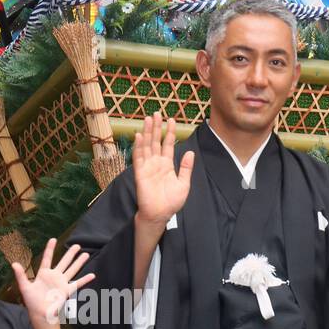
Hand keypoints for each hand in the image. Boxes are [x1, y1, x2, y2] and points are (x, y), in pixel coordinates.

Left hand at [12, 240, 95, 328]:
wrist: (40, 314)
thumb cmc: (32, 302)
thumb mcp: (25, 287)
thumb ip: (20, 275)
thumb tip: (13, 263)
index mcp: (44, 274)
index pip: (47, 258)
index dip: (50, 249)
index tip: (53, 239)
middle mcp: (54, 277)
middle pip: (64, 262)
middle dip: (70, 254)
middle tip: (77, 245)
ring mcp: (62, 283)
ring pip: (72, 270)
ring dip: (79, 262)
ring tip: (86, 254)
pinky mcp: (67, 291)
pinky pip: (77, 284)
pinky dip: (85, 280)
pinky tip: (92, 275)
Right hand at [133, 112, 194, 228]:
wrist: (160, 214)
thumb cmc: (171, 202)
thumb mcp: (184, 183)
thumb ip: (186, 168)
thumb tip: (190, 152)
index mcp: (167, 165)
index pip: (168, 145)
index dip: (169, 132)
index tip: (171, 120)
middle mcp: (156, 163)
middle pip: (156, 141)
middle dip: (156, 127)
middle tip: (156, 113)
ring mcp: (147, 167)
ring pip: (147, 146)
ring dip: (147, 132)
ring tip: (148, 119)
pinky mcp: (140, 173)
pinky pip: (139, 158)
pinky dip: (139, 147)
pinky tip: (140, 136)